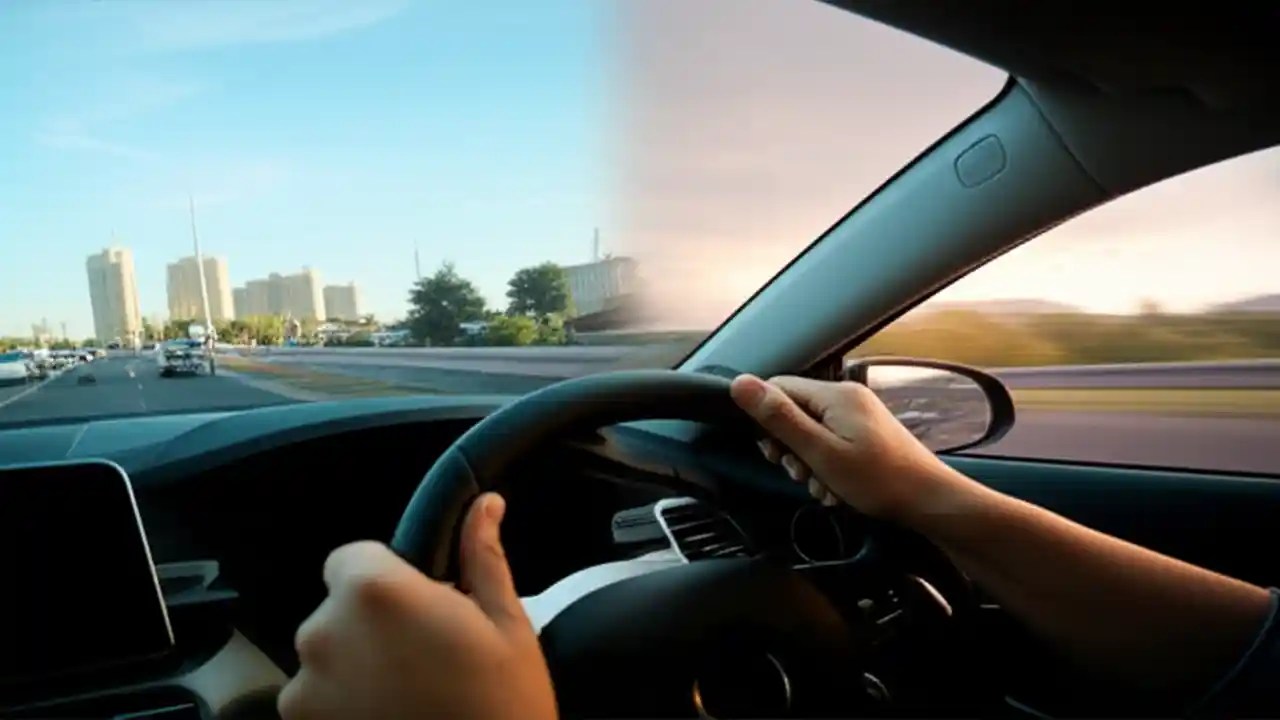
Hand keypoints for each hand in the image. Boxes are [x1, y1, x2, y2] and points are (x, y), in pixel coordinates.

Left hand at [277, 493, 556, 719]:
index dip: (385, 576)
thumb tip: (485, 504)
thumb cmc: (503, 702)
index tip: (418, 604)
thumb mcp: (506, 622)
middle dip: (373, 624)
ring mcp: (306, 687)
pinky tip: (390, 713)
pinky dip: (342, 704)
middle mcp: (325, 633)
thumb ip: (481, 556)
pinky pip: (316, 698)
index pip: (350, 557)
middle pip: (338, 608)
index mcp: (376, 591)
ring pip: (327, 655)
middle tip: (424, 653)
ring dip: (355, 665)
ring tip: (408, 691)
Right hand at [730, 374, 970, 523]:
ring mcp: (859, 416)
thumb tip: (740, 384)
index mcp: (835, 395)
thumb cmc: (879, 480)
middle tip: (801, 473)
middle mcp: (847, 398)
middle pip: (794, 412)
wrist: (930, 501)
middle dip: (790, 447)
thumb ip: (779, 418)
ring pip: (811, 433)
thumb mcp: (820, 452)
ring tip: (824, 486)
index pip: (778, 388)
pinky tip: (837, 489)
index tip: (774, 453)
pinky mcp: (866, 434)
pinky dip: (827, 467)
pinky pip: (831, 443)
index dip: (766, 420)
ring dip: (809, 463)